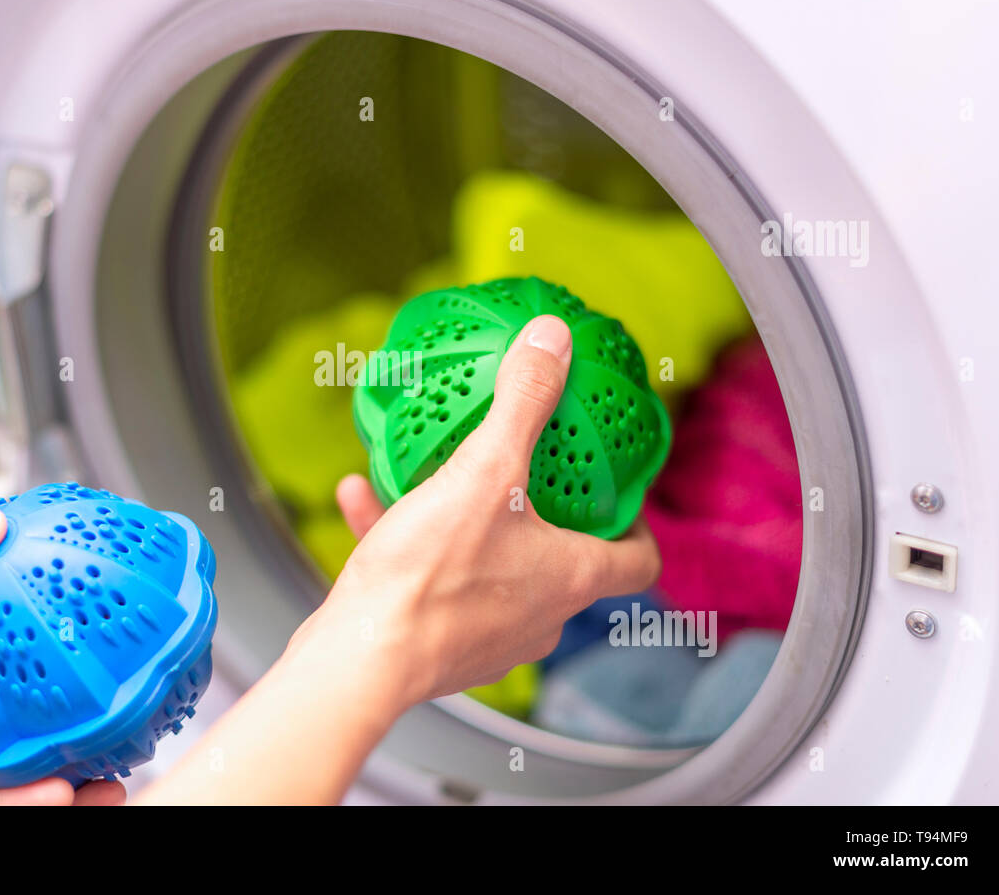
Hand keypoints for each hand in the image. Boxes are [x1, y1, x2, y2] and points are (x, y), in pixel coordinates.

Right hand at [317, 314, 661, 705]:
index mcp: (569, 577)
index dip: (637, 525)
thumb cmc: (431, 578)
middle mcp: (540, 615)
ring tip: (431, 477)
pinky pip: (431, 580)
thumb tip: (554, 339)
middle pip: (562, 559)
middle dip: (541, 512)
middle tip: (522, 469)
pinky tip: (364, 498)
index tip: (618, 493)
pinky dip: (408, 541)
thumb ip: (523, 402)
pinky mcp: (437, 646)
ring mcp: (489, 636)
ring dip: (465, 519)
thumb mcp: (483, 470)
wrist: (361, 658)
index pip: (638, 561)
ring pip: (490, 566)